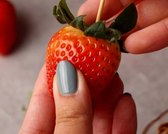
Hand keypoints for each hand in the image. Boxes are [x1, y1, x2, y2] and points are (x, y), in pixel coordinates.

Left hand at [19, 62, 136, 133]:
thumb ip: (70, 116)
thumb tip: (70, 75)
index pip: (41, 102)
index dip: (53, 72)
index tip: (64, 47)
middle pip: (72, 107)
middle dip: (87, 80)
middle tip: (96, 55)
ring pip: (96, 121)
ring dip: (108, 97)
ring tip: (114, 74)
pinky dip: (122, 120)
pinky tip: (126, 101)